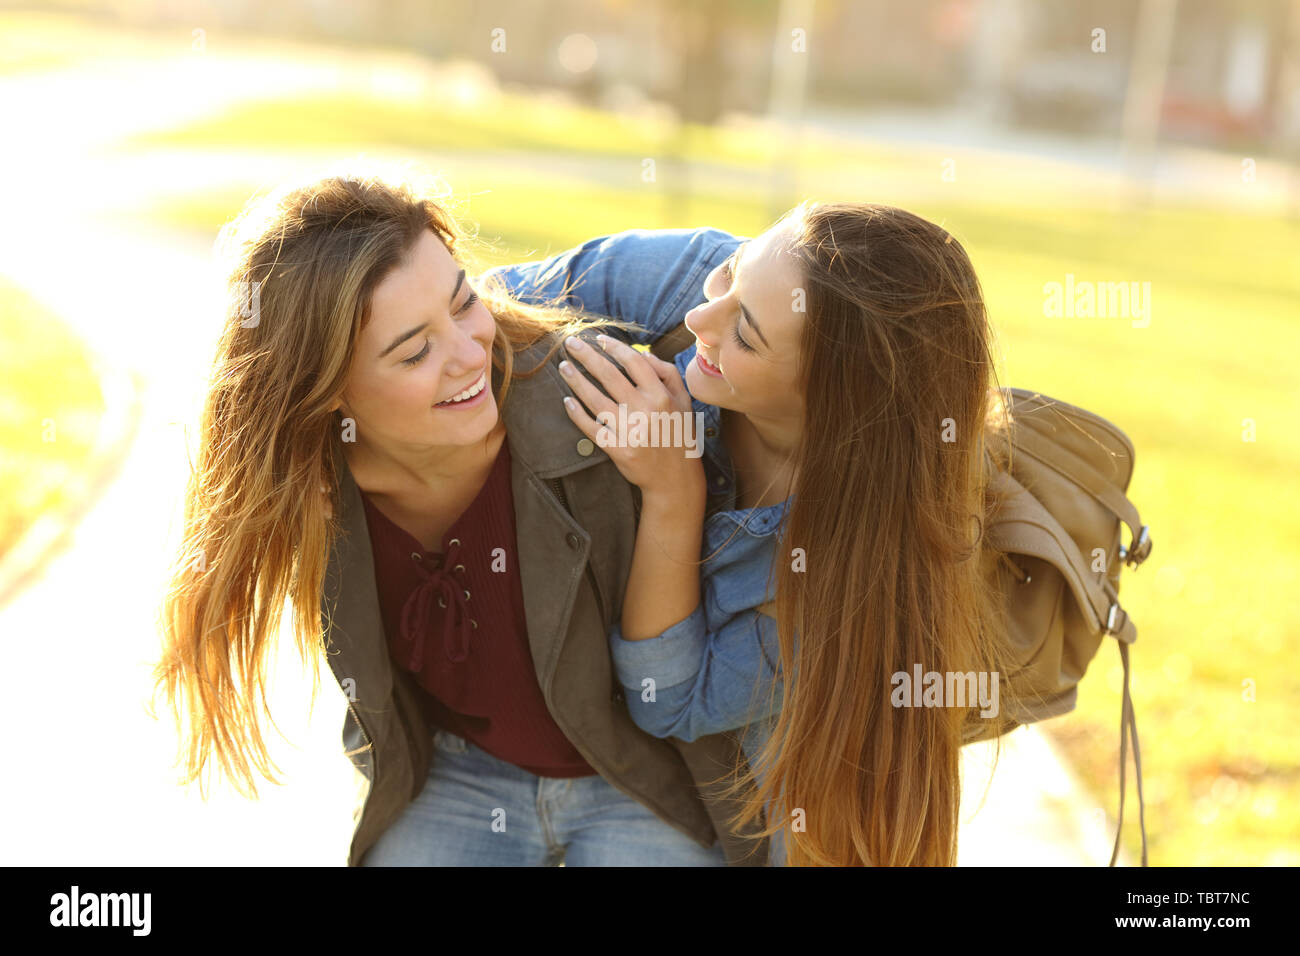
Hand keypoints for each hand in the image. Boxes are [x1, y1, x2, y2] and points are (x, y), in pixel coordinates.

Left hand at [559, 333, 704, 498]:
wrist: (675, 478)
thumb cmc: (678, 434)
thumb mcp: (683, 401)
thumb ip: (667, 373)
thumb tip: (644, 354)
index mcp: (662, 395)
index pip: (634, 362)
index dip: (614, 348)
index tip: (599, 339)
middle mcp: (645, 410)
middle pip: (609, 376)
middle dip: (587, 357)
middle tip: (571, 343)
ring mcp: (630, 431)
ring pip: (596, 400)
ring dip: (576, 381)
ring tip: (564, 367)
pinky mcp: (618, 450)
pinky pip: (592, 428)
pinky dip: (577, 415)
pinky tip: (567, 401)